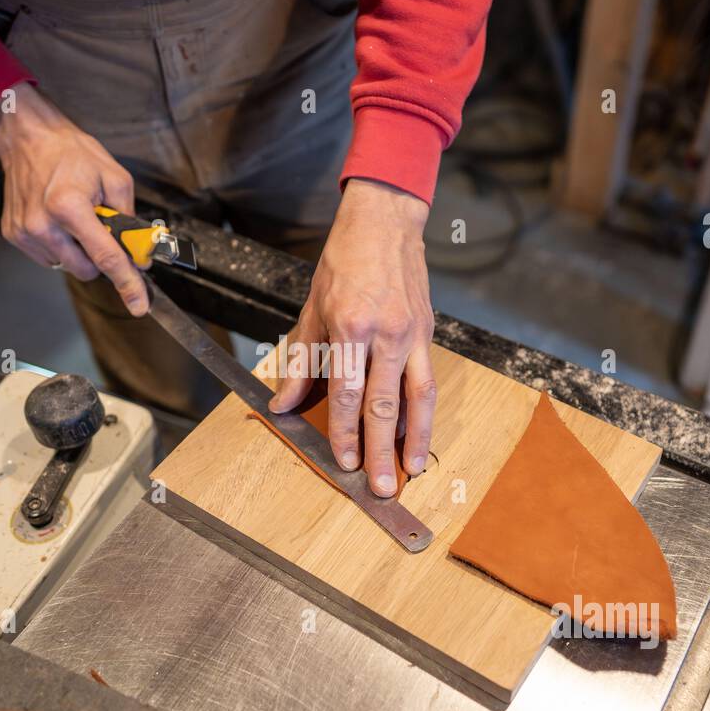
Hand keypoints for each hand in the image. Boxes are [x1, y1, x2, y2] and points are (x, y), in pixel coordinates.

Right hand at [0, 83, 147, 315]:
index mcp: (69, 207)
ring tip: (74, 218)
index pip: (106, 258)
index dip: (127, 283)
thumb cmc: (73, 154)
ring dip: (78, 251)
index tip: (139, 306)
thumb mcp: (115, 177)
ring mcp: (25, 232)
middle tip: (100, 229)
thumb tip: (139, 256)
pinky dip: (60, 246)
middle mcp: (43, 224)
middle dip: (100, 258)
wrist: (27, 138)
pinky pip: (49, 258)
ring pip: (67, 266)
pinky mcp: (14, 235)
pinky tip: (57, 221)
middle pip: (87, 270)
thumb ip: (129, 219)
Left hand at [270, 179, 436, 497]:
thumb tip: (282, 403)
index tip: (344, 462)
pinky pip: (427, 382)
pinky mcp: (427, 333)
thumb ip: (299, 362)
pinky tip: (420, 439)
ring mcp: (411, 334)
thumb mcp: (311, 310)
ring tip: (412, 472)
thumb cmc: (343, 264)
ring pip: (416, 397)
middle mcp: (385, 333)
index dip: (345, 431)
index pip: (346, 392)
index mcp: (350, 326)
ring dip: (414, 439)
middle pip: (383, 403)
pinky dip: (425, 414)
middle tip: (382, 486)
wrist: (383, 224)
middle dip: (380, 449)